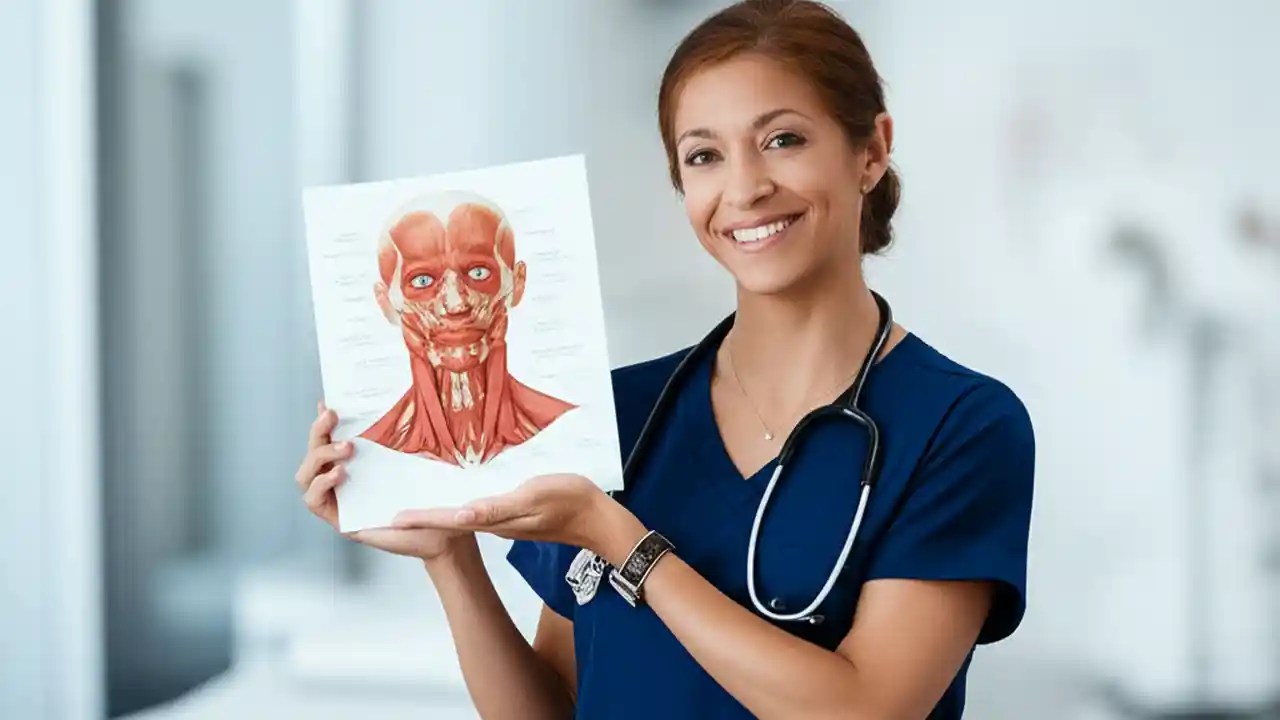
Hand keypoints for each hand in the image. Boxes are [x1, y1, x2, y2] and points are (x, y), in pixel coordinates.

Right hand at [296, 401, 473, 560]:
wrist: (443, 533)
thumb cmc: (432, 498)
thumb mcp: (419, 461)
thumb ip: (407, 440)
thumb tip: (407, 409)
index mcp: (358, 464)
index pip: (331, 440)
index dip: (324, 422)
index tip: (327, 402)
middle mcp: (343, 480)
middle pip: (313, 453)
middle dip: (318, 432)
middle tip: (333, 416)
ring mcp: (339, 501)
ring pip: (305, 474)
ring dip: (320, 455)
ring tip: (347, 449)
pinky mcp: (339, 520)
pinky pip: (313, 500)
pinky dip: (321, 484)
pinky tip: (338, 474)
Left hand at [391, 473, 647, 562]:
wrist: (597, 518)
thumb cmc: (568, 502)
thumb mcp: (531, 498)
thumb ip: (496, 507)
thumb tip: (460, 514)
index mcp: (495, 521)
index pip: (451, 520)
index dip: (423, 519)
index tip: (394, 518)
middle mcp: (495, 523)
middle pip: (452, 518)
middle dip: (425, 513)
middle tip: (396, 506)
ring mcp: (505, 520)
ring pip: (465, 513)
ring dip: (441, 507)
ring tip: (418, 495)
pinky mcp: (514, 513)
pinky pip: (481, 508)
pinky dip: (463, 502)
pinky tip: (458, 491)